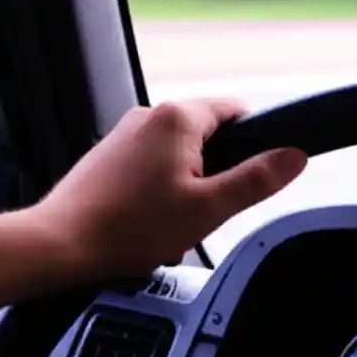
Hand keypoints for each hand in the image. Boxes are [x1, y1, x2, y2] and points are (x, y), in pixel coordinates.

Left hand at [28, 98, 306, 278]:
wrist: (62, 245)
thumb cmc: (130, 228)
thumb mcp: (210, 208)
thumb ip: (257, 180)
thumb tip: (295, 157)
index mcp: (178, 117)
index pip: (238, 111)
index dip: (255, 145)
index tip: (251, 179)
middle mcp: (150, 115)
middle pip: (210, 137)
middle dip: (216, 175)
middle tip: (205, 211)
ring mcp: (126, 134)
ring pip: (182, 156)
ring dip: (188, 188)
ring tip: (172, 222)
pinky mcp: (110, 156)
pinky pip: (154, 168)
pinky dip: (161, 194)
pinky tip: (149, 223)